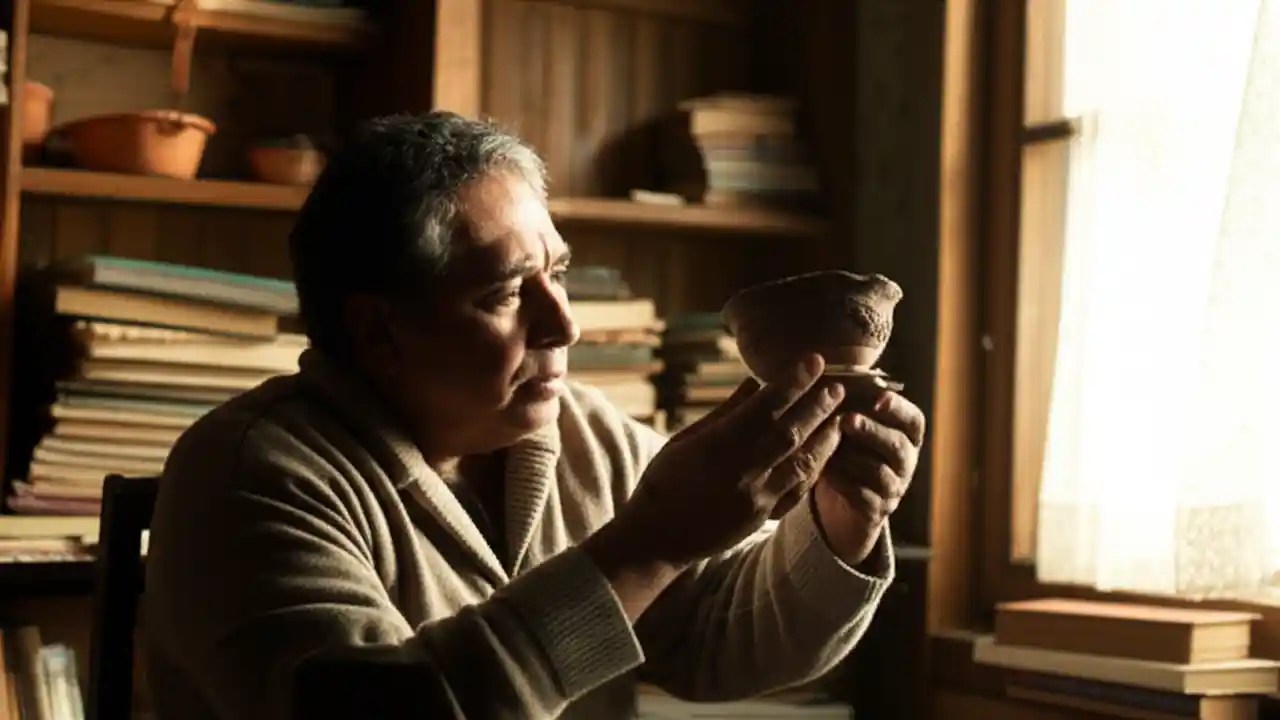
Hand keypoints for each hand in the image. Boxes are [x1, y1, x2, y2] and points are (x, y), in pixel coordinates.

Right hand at [583, 354, 844, 617]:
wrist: (657, 538)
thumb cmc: (664, 481)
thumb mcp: (685, 440)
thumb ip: (724, 412)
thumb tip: (754, 382)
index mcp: (718, 445)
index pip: (765, 406)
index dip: (793, 382)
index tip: (815, 361)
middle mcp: (740, 470)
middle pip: (790, 432)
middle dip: (817, 406)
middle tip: (838, 386)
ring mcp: (755, 497)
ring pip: (802, 463)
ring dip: (825, 438)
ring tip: (841, 418)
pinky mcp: (762, 518)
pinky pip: (797, 491)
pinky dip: (815, 470)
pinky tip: (825, 454)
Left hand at [812, 390, 924, 569]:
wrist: (841, 503)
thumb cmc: (846, 452)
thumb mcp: (849, 428)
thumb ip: (849, 406)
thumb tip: (832, 381)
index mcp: (905, 436)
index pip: (913, 420)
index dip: (898, 408)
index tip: (879, 397)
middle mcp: (905, 462)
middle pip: (897, 446)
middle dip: (872, 431)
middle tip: (848, 419)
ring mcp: (893, 488)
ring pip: (879, 473)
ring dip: (852, 458)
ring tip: (829, 447)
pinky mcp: (876, 511)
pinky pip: (863, 496)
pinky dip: (843, 482)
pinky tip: (825, 471)